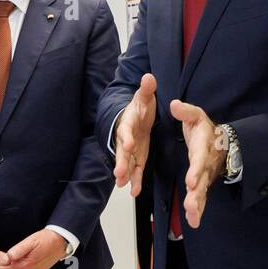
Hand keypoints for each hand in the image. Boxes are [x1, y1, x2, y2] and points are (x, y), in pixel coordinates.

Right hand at [114, 73, 156, 195]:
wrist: (137, 116)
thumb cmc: (140, 106)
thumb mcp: (144, 97)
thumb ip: (146, 89)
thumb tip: (149, 77)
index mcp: (128, 123)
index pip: (125, 130)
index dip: (126, 138)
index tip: (128, 146)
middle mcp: (126, 138)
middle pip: (121, 151)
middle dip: (120, 162)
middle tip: (119, 173)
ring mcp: (130, 149)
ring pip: (126, 163)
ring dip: (125, 174)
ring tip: (122, 184)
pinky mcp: (137, 157)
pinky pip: (135, 170)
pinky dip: (135, 180)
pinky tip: (134, 191)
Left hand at [169, 99, 226, 228]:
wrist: (221, 142)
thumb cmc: (205, 129)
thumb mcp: (196, 116)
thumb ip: (186, 112)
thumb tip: (174, 105)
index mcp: (203, 148)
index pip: (199, 160)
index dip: (196, 170)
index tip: (190, 181)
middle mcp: (205, 165)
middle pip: (202, 182)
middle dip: (196, 194)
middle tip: (191, 205)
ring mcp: (205, 177)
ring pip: (202, 193)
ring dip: (198, 205)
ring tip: (193, 218)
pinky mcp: (203, 184)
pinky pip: (201, 198)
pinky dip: (198, 210)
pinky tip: (194, 221)